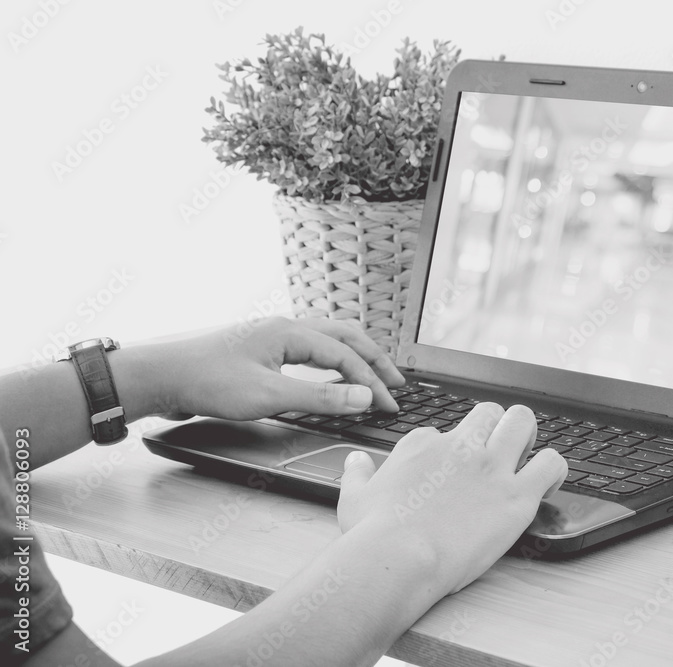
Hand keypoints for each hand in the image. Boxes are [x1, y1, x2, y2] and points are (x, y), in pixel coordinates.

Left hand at [147, 317, 404, 419]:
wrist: (158, 376)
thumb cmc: (205, 381)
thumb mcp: (268, 396)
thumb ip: (320, 398)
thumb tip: (363, 396)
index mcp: (290, 332)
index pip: (347, 355)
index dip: (372, 381)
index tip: (388, 404)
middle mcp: (284, 327)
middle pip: (344, 336)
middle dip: (374, 358)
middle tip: (396, 382)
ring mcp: (270, 336)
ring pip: (326, 338)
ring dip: (354, 355)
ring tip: (371, 373)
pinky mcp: (258, 349)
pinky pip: (308, 348)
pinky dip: (330, 359)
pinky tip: (327, 374)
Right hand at [336, 403, 568, 594]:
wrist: (397, 559)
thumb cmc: (373, 535)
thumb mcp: (353, 496)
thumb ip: (357, 473)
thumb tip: (356, 460)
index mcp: (424, 444)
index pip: (445, 431)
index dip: (451, 451)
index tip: (451, 472)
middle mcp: (461, 447)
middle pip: (490, 412)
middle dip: (497, 426)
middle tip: (499, 452)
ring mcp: (491, 468)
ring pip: (523, 422)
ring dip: (528, 436)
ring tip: (527, 458)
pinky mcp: (516, 496)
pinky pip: (551, 463)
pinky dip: (554, 469)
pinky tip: (548, 483)